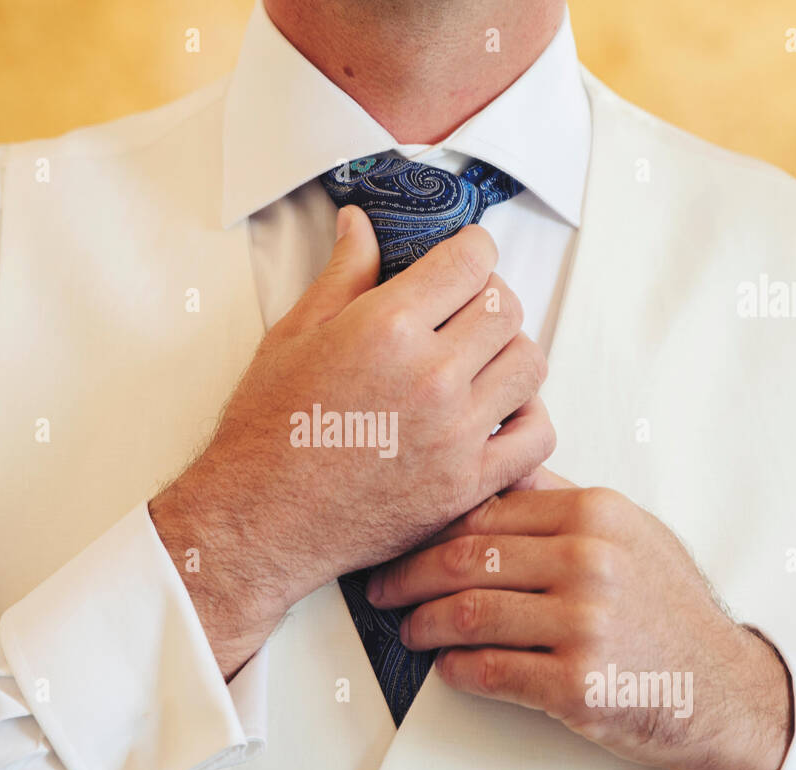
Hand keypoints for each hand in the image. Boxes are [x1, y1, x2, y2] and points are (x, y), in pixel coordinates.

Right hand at [151, 207, 554, 676]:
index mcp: (387, 328)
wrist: (258, 520)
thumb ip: (342, 275)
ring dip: (511, 354)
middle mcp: (431, 376)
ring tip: (481, 364)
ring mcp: (455, 434)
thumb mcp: (293, 336)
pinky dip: (528, 420)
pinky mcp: (465, 485)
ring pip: (530, 364)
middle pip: (506, 307)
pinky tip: (498, 415)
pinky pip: (537, 438)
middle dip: (488, 299)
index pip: (472, 259)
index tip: (464, 260)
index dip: (473, 250)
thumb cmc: (267, 431)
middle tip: (463, 314)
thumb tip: (360, 224)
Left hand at [367, 469, 792, 769]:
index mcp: (593, 514)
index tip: (400, 543)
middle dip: (407, 576)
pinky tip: (447, 666)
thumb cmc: (669, 608)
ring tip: (408, 629)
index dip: (426, 530)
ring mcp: (584, 623)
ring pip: (467, 614)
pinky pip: (489, 671)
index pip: (481, 513)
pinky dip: (454, 670)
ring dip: (422, 625)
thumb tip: (496, 465)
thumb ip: (560, 497)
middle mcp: (589, 561)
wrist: (724, 686)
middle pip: (464, 559)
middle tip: (383, 589)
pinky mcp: (578, 684)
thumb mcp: (629, 531)